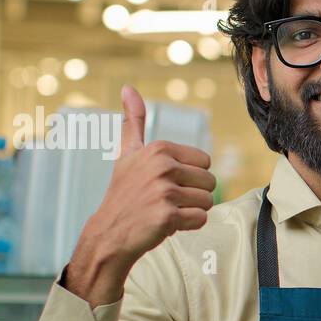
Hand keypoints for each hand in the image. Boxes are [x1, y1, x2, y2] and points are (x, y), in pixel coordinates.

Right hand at [65, 85, 216, 305]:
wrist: (110, 232)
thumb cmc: (124, 193)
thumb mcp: (127, 153)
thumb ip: (132, 122)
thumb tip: (128, 88)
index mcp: (159, 149)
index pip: (205, 162)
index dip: (190, 177)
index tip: (166, 183)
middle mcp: (162, 167)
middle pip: (210, 182)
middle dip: (193, 195)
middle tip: (167, 200)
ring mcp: (164, 192)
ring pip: (207, 201)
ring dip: (192, 211)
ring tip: (167, 211)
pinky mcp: (167, 216)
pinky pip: (201, 219)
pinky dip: (189, 225)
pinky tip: (167, 223)